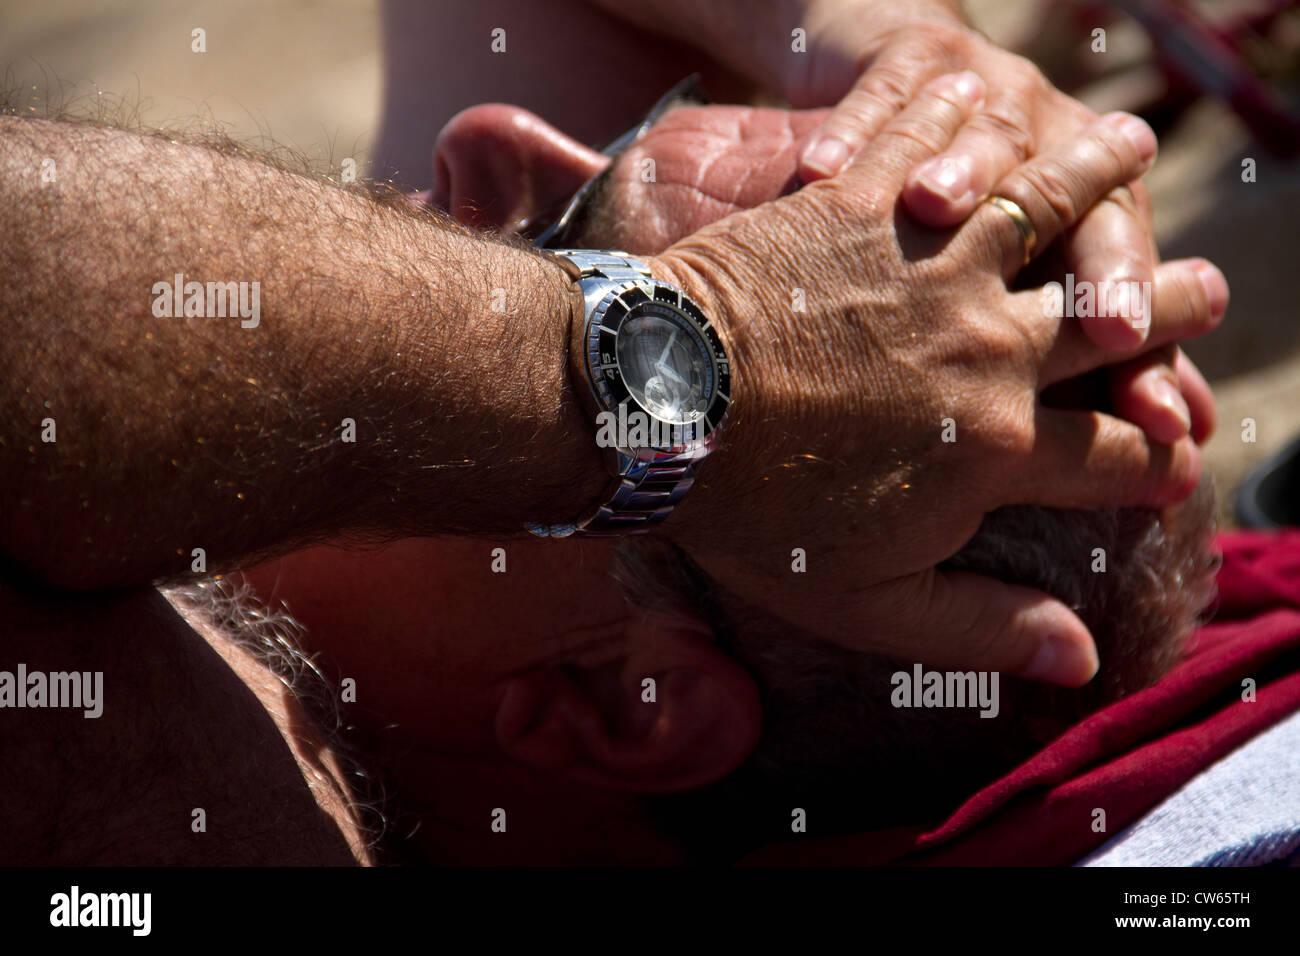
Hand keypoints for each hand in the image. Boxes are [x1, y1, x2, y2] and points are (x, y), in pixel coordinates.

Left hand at [649, 73, 1220, 684]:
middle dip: (1170, 308)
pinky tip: (1001, 103)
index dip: (1158, 457)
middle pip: (1111, 323)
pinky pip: (946, 151)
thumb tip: (1082, 661)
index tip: (1178, 454)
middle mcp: (988, 349)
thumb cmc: (752, 516)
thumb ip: (982, 627)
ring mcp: (932, 267)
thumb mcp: (868, 603)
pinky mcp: (866, 208)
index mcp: (996, 449)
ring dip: (1101, 180)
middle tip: (1205, 291)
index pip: (1116, 452)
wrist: (655, 411)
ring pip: (1048, 212)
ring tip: (1135, 151)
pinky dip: (981, 123)